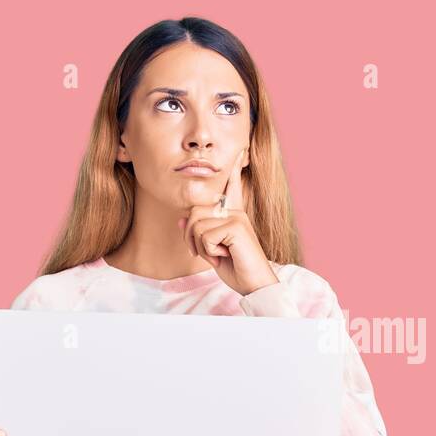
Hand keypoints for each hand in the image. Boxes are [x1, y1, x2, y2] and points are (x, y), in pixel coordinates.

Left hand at [179, 148, 279, 295]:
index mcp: (233, 215)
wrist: (254, 284)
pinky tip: (224, 256)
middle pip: (194, 212)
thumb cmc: (237, 268)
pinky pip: (205, 236)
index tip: (240, 151)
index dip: (233, 170)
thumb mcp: (212, 250)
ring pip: (197, 226)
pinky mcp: (236, 227)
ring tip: (218, 255)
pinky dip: (209, 252)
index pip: (232, 188)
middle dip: (190, 237)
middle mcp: (235, 213)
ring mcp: (236, 218)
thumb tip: (181, 220)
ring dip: (200, 247)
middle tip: (206, 253)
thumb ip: (198, 234)